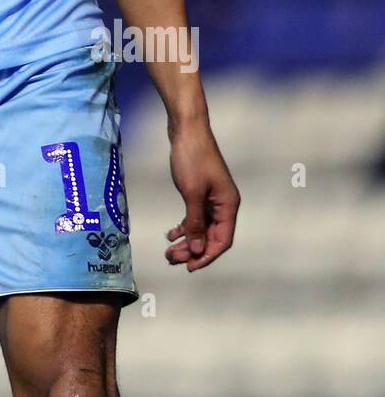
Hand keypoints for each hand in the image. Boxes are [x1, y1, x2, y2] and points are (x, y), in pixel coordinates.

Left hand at [165, 120, 239, 270]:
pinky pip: (195, 216)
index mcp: (228, 205)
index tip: (189, 267)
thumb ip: (195, 222)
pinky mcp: (201, 191)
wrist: (186, 128)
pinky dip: (184, 226)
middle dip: (192, 250)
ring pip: (201, 227)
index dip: (207, 256)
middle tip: (171, 259)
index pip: (222, 241)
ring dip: (187, 240)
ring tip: (169, 251)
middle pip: (211, 236)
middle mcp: (224, 204)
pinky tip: (171, 233)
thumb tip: (197, 250)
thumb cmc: (191, 158)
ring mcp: (212, 197)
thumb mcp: (191, 193)